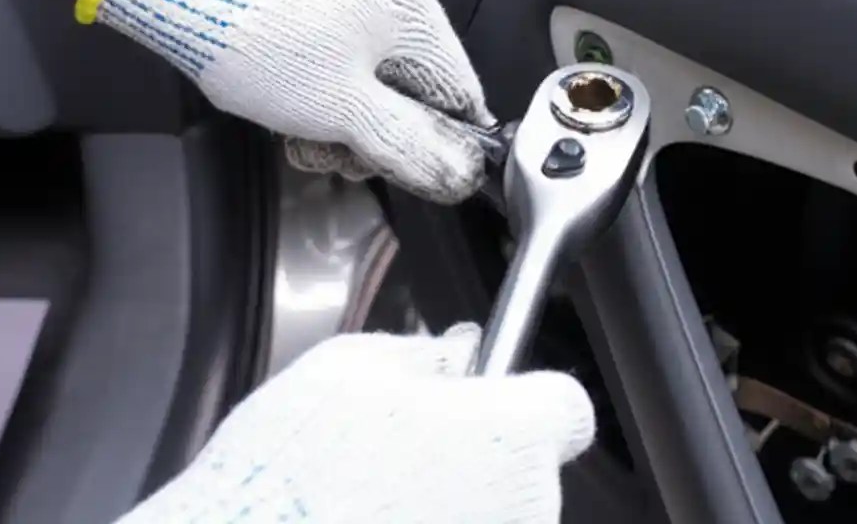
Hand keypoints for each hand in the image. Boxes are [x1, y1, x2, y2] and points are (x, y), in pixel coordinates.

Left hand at [85, 0, 492, 202]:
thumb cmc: (255, 38)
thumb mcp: (343, 114)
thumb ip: (409, 146)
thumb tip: (457, 169)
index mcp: (410, 6)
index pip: (457, 88)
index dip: (434, 137)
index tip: (404, 163)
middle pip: (404, 78)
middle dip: (369, 127)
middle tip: (331, 151)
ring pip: (361, 62)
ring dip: (334, 109)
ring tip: (294, 128)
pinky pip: (327, 36)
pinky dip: (310, 73)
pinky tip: (278, 95)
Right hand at [113, 324, 595, 523]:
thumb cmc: (290, 477)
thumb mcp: (346, 369)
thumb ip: (422, 353)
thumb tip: (458, 348)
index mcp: (510, 433)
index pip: (566, 406)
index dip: (526, 398)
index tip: (488, 399)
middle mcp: (526, 507)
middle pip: (527, 468)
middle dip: (478, 454)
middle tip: (402, 453)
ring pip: (492, 516)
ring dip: (452, 506)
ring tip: (372, 503)